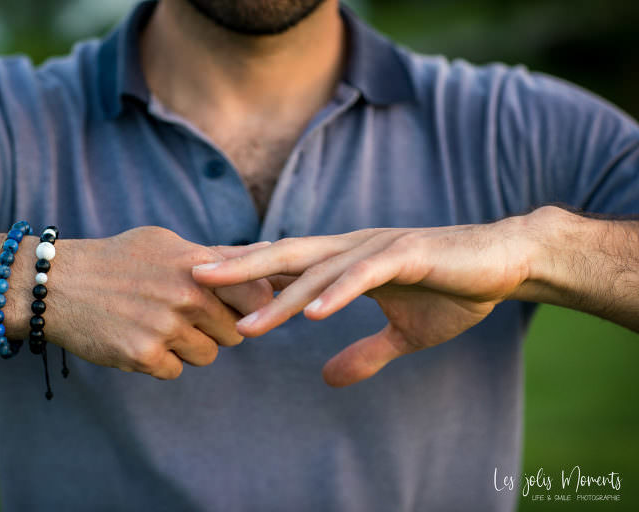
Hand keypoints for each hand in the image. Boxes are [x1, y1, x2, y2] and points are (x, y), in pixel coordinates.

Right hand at [40, 226, 272, 378]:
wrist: (57, 284)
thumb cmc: (118, 260)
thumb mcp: (166, 243)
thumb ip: (219, 254)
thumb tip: (268, 248)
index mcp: (197, 265)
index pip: (258, 297)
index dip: (249, 308)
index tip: (231, 309)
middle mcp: (186, 294)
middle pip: (234, 333)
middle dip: (214, 330)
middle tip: (182, 317)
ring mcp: (165, 326)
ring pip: (207, 355)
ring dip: (187, 348)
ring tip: (157, 327)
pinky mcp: (143, 355)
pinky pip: (174, 371)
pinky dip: (159, 362)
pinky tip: (137, 340)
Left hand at [192, 216, 536, 386]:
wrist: (505, 264)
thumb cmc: (453, 292)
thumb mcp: (403, 335)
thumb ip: (363, 353)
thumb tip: (327, 379)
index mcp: (345, 261)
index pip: (285, 267)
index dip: (245, 275)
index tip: (202, 288)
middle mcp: (353, 248)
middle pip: (285, 256)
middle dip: (238, 270)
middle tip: (193, 281)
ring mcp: (379, 248)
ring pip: (318, 270)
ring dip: (281, 297)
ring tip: (245, 323)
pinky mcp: (409, 254)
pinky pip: (365, 276)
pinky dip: (338, 293)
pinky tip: (312, 314)